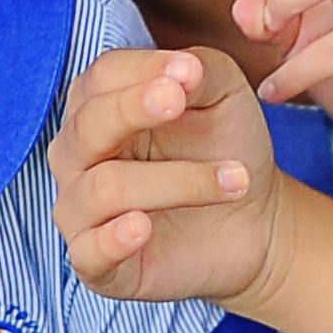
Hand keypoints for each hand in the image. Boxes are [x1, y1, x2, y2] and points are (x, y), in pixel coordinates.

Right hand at [50, 45, 288, 310]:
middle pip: (88, 127)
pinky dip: (113, 239)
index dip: (142, 70)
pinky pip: (89, 252)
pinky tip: (142, 226)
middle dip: (134, 110)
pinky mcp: (99, 265)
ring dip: (174, 180)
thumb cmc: (226, 144)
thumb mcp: (224, 95)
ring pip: (103, 188)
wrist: (254, 217)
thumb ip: (203, 71)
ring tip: (233, 179)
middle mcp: (78, 156)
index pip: (101, 78)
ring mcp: (82, 211)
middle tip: (178, 101)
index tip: (190, 71)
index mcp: (99, 106)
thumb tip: (183, 67)